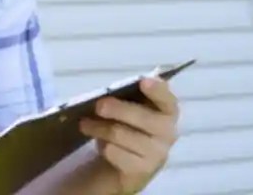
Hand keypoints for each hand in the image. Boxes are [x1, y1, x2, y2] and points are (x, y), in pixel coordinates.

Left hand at [78, 76, 180, 193]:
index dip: (156, 89)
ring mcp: (157, 154)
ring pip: (120, 134)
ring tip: (84, 123)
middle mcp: (168, 133)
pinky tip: (99, 143)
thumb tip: (106, 96)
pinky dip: (103, 146)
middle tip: (97, 105)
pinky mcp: (142, 171)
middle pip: (140, 117)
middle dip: (116, 109)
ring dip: (98, 127)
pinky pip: (114, 153)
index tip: (142, 81)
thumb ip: (128, 99)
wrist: (129, 164)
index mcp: (168, 111)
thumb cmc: (130, 127)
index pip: (167, 98)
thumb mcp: (132, 110)